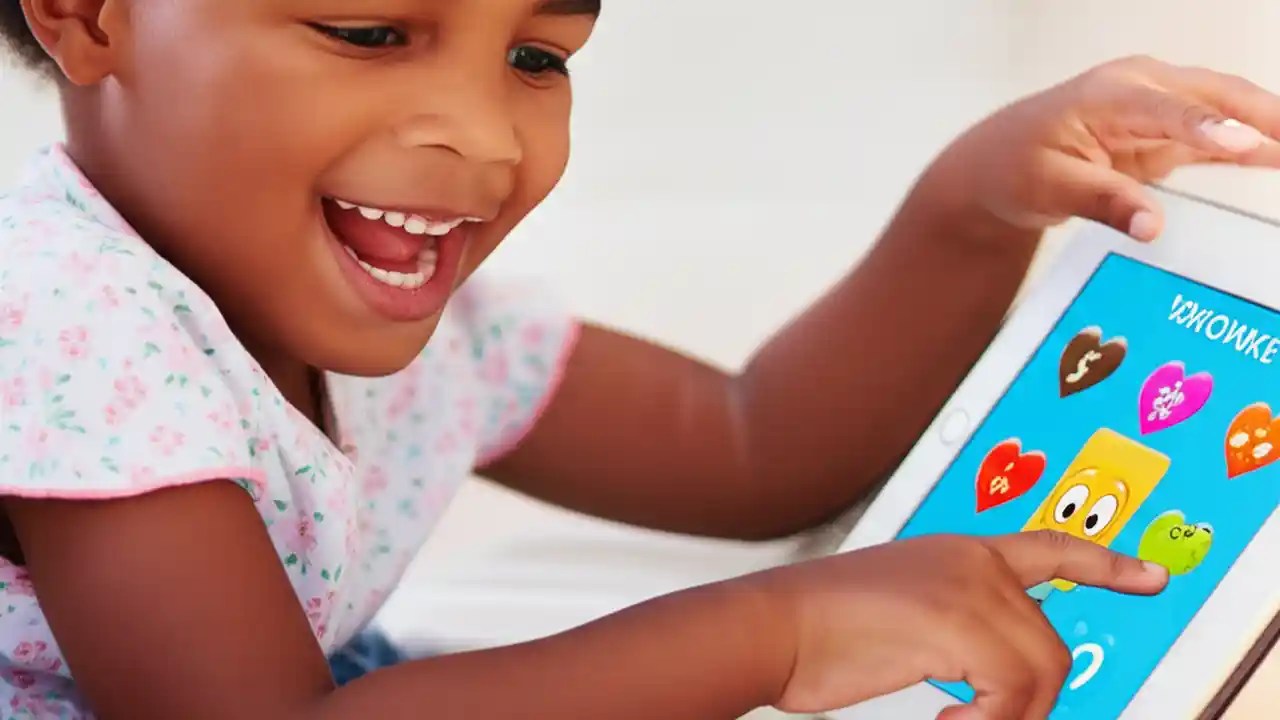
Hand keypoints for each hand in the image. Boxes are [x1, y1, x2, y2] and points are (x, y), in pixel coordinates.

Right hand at [754, 530, 1167, 718]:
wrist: (771, 625)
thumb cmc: (820, 628)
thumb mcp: (905, 611)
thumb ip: (959, 622)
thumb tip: (1000, 671)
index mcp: (960, 552)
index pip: (1051, 547)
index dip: (1107, 562)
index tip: (1150, 575)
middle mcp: (972, 560)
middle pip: (1049, 641)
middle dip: (1028, 696)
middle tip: (977, 719)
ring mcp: (968, 587)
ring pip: (1040, 668)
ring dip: (1005, 714)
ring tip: (955, 719)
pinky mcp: (958, 621)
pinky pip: (1011, 691)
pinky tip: (942, 715)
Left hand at [931, 55, 1279, 241]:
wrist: (995, 167)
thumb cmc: (1013, 166)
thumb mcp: (1050, 188)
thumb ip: (1103, 202)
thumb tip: (1150, 224)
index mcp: (1109, 95)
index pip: (1170, 110)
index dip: (1210, 128)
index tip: (1248, 144)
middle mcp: (1139, 90)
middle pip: (1213, 98)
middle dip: (1263, 116)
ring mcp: (1154, 109)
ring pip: (1222, 112)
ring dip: (1264, 128)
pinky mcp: (1161, 135)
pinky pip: (1212, 138)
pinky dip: (1245, 148)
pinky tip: (1276, 158)